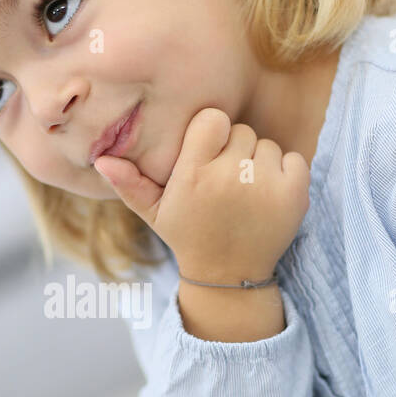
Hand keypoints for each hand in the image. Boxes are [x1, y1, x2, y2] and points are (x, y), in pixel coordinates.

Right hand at [94, 108, 309, 284]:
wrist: (229, 277)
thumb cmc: (189, 235)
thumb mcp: (155, 212)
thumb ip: (130, 184)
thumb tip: (101, 159)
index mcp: (193, 175)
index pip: (213, 119)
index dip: (211, 135)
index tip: (207, 157)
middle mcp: (229, 177)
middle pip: (241, 131)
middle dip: (235, 151)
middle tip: (224, 182)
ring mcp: (265, 185)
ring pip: (267, 145)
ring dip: (259, 163)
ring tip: (244, 192)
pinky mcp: (294, 194)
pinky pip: (294, 159)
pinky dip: (285, 173)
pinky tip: (267, 196)